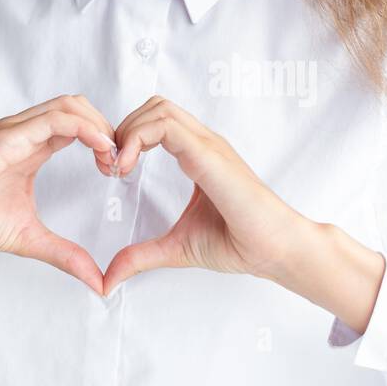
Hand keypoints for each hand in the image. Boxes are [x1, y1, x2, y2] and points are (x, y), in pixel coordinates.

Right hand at [0, 94, 118, 292]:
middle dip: (108, 129)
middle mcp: (25, 133)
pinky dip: (84, 129)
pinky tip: (100, 151)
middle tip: (119, 163)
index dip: (105, 142)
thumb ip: (65, 255)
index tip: (117, 171)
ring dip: (100, 126)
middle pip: (80, 107)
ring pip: (71, 105)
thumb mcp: (30, 240)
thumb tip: (98, 282)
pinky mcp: (6, 138)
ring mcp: (15, 132)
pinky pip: (54, 119)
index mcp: (32, 149)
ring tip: (112, 157)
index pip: (79, 126)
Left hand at [101, 96, 314, 295]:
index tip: (111, 171)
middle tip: (110, 166)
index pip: (156, 121)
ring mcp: (209, 147)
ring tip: (118, 168)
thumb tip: (110, 279)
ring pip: (158, 109)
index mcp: (197, 155)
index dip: (126, 138)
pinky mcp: (211, 157)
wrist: (276, 251)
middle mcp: (203, 144)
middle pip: (154, 106)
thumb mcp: (175, 248)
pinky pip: (168, 128)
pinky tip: (127, 170)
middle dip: (122, 128)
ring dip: (127, 131)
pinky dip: (137, 139)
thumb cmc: (239, 244)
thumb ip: (140, 256)